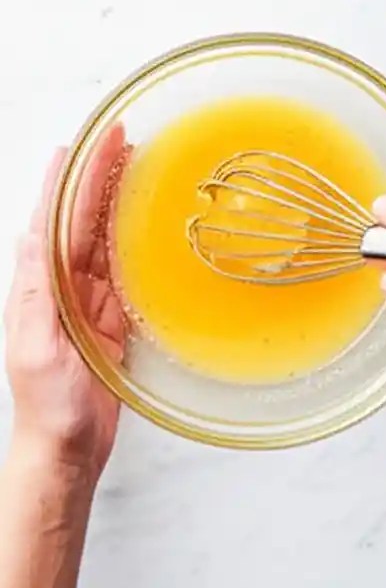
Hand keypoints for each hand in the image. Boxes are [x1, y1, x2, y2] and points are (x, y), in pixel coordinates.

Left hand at [4, 127, 127, 482]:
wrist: (65, 447)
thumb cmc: (50, 406)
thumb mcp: (40, 347)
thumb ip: (41, 294)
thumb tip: (37, 239)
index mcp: (40, 286)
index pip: (57, 220)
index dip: (71, 180)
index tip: (87, 143)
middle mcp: (61, 287)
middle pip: (81, 219)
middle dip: (97, 177)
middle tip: (121, 140)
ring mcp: (86, 302)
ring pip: (103, 238)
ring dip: (116, 201)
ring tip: (136, 167)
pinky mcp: (110, 320)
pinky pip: (124, 270)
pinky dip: (134, 241)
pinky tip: (146, 225)